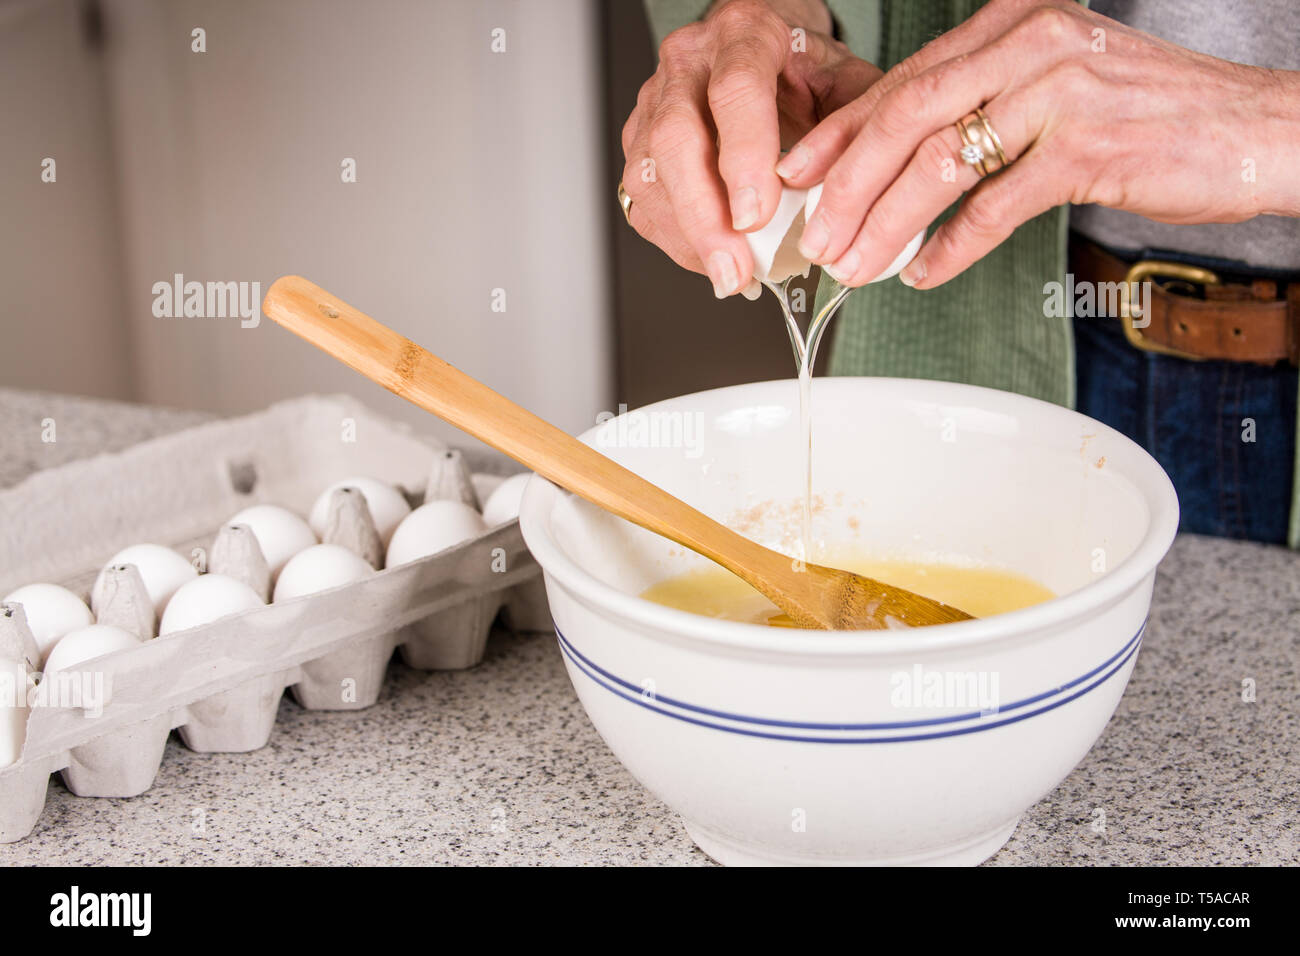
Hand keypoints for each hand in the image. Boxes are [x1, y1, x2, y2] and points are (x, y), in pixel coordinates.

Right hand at [621, 0, 881, 296]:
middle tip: (734, 267)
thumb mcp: (846, 85)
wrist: (771, 57)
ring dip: (687, 237)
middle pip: (676, 137)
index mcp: (744, 34)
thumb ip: (848, 132)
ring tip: (728, 275)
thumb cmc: (806, 72)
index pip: (735, 89)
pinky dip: (676, 240)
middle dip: (704, 216)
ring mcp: (656, 100)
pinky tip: (710, 260)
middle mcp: (689, 62)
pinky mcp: (641, 139)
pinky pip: (643, 198)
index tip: (755, 216)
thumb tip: (837, 200)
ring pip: (649, 173)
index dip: (742, 156)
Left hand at [777, 0, 1299, 288]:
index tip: (798, 173)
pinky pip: (994, 204)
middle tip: (814, 234)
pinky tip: (924, 272)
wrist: (1254, 128)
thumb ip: (984, 104)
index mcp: (1011, 22)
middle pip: (905, 117)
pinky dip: (952, 245)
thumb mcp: (1055, 85)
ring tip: (856, 264)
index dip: (840, 132)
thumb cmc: (1149, 113)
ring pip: (940, 161)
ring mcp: (1056, 90)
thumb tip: (906, 156)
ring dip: (886, 223)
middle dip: (846, 184)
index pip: (903, 81)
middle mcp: (1028, 43)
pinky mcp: (1085, 144)